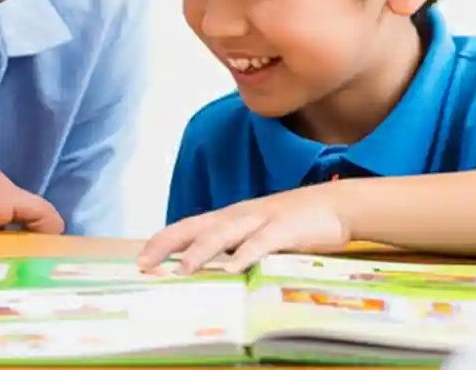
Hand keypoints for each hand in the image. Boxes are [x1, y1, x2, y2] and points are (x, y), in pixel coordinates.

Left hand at [137, 184, 350, 273]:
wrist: (336, 204)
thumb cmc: (293, 222)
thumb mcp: (257, 232)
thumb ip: (232, 245)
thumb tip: (206, 267)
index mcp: (230, 217)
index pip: (188, 226)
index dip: (163, 241)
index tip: (139, 260)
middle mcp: (240, 215)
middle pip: (197, 227)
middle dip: (169, 245)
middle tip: (145, 265)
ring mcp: (262, 219)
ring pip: (225, 233)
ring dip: (202, 251)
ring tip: (182, 269)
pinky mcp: (286, 228)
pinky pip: (263, 242)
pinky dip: (247, 254)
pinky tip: (233, 267)